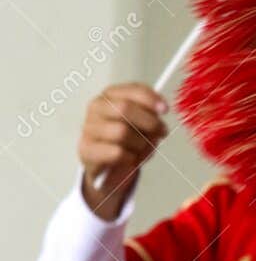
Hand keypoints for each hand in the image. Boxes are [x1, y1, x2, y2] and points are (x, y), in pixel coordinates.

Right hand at [78, 84, 167, 217]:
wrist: (107, 170)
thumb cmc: (126, 143)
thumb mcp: (142, 128)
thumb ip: (151, 120)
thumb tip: (159, 124)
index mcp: (111, 96)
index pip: (131, 90)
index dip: (150, 99)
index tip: (164, 110)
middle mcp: (97, 108)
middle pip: (125, 108)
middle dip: (149, 122)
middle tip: (161, 133)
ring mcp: (89, 128)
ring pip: (121, 132)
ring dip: (139, 144)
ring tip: (141, 150)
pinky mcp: (87, 150)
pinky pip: (116, 152)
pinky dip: (130, 158)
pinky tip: (130, 160)